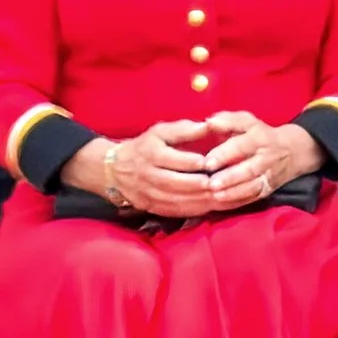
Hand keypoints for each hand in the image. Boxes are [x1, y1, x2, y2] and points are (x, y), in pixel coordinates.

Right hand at [61, 121, 213, 218]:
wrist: (115, 170)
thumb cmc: (145, 146)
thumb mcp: (160, 132)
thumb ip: (184, 130)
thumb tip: (208, 126)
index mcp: (151, 155)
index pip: (174, 160)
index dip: (194, 162)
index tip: (212, 162)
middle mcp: (149, 176)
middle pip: (176, 184)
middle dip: (200, 185)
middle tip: (222, 183)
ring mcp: (150, 195)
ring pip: (177, 200)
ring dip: (200, 200)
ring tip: (222, 195)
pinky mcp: (152, 208)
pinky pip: (175, 211)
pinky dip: (194, 210)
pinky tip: (211, 206)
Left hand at [203, 111, 326, 210]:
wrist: (294, 151)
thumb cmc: (261, 134)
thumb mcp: (248, 121)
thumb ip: (228, 120)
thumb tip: (209, 122)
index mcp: (260, 137)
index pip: (242, 145)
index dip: (225, 154)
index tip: (208, 162)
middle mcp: (266, 158)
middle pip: (249, 169)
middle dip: (230, 177)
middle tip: (211, 183)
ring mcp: (269, 176)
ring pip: (252, 186)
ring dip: (234, 192)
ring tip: (215, 196)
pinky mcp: (269, 189)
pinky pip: (254, 197)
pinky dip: (238, 202)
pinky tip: (222, 204)